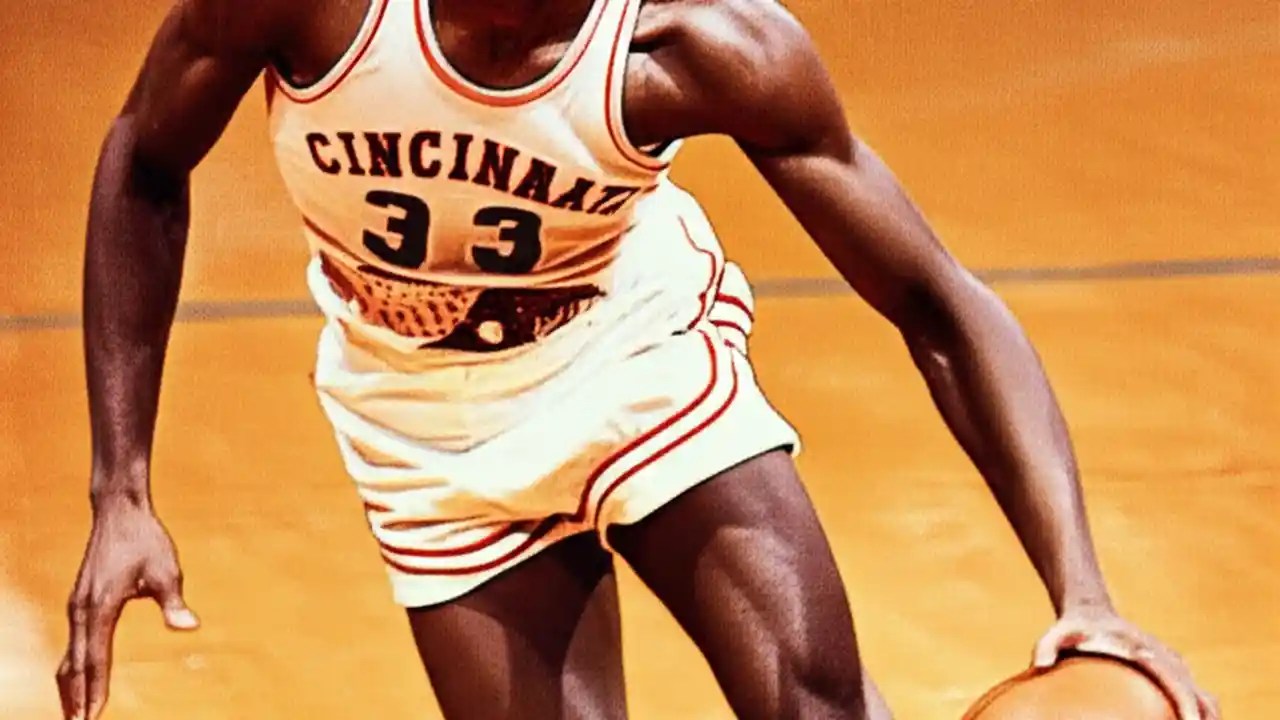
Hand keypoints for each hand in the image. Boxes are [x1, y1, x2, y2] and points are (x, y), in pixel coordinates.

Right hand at [56, 501, 198, 719]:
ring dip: (70, 687)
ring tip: (74, 716)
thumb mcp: (167, 570)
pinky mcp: (79, 602)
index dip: (94, 690)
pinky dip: (72, 668)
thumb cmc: (146, 540)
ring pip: (68, 656)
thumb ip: (173, 603)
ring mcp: (77, 606)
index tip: (92, 718)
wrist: (119, 512)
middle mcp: (81, 609)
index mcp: (100, 606)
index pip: (96, 659)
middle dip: (76, 699)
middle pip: (74, 665)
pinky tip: (78, 680)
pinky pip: (72, 643)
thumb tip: (189, 627)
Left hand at [1033, 604, 1218, 719]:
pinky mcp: (1172, 671)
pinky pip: (1194, 694)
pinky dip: (1200, 713)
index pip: (1172, 679)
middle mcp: (1163, 657)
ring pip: (1201, 695)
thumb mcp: (1058, 633)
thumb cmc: (1074, 629)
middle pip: (1195, 692)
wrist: (1091, 612)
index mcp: (1142, 650)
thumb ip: (1047, 645)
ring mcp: (1171, 664)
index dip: (1184, 702)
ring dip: (1207, 717)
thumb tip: (1040, 663)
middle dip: (1203, 717)